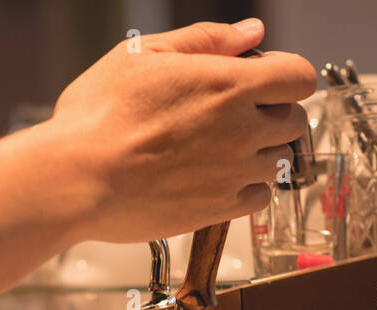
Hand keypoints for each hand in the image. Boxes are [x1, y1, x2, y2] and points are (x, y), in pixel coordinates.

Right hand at [48, 18, 316, 241]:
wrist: (76, 179)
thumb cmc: (97, 116)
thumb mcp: (142, 54)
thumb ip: (205, 39)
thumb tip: (250, 33)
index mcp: (229, 84)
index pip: (300, 77)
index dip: (285, 76)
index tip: (263, 81)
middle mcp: (241, 129)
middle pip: (295, 121)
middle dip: (273, 113)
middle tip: (235, 116)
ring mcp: (233, 173)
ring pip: (279, 161)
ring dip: (259, 152)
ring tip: (219, 150)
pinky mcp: (218, 210)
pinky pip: (259, 198)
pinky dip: (247, 187)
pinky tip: (217, 178)